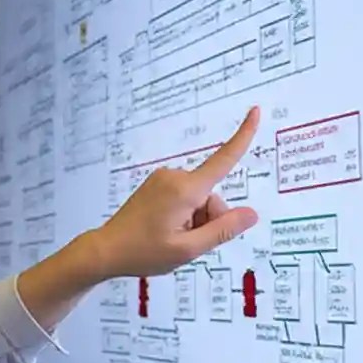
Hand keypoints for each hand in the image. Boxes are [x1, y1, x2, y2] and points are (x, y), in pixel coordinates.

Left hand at [90, 106, 261, 278]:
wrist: (106, 249)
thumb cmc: (144, 252)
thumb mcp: (188, 249)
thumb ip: (222, 230)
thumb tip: (252, 214)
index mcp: (184, 189)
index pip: (223, 161)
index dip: (242, 136)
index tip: (256, 111)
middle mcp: (175, 176)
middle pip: (212, 195)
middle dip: (209, 219)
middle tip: (185, 242)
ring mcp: (163, 179)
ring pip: (199, 198)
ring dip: (195, 219)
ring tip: (171, 238)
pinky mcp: (157, 184)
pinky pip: (185, 196)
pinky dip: (184, 214)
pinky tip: (166, 229)